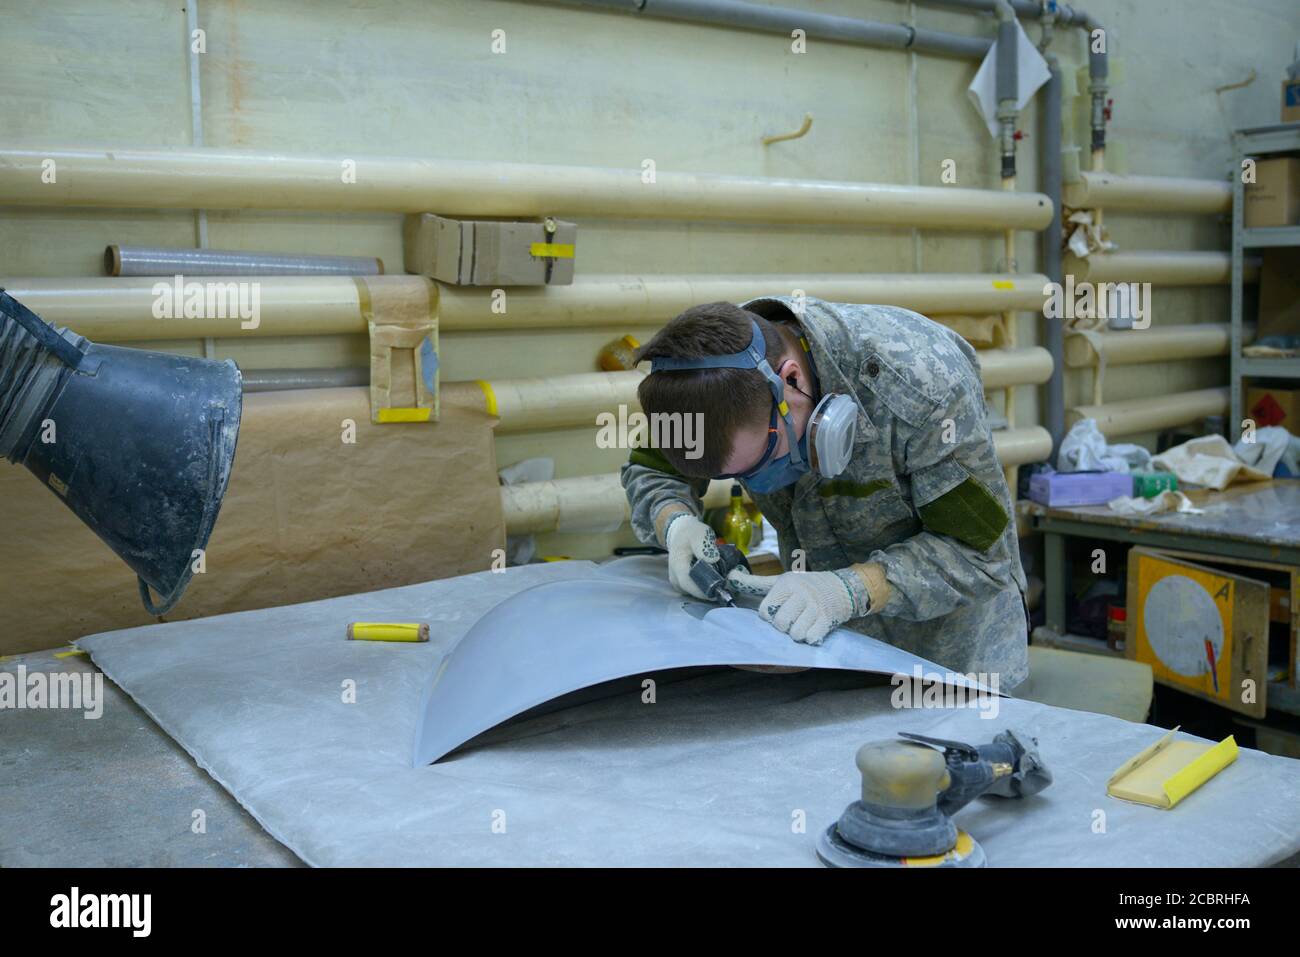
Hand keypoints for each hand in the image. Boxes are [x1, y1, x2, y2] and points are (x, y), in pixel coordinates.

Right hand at [664, 513, 719, 599]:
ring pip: (693, 593)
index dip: (702, 590)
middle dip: (708, 592)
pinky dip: (705, 588)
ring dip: (707, 590)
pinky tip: (714, 582)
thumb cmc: (690, 533)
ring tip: (721, 583)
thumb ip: (703, 545)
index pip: (687, 582)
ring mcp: (678, 582)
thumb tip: (712, 559)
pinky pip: (694, 591)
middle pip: (691, 591)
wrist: (681, 534)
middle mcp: (674, 576)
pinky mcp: (683, 584)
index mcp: (677, 564)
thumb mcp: (698, 533)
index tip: (718, 589)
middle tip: (725, 587)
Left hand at [727, 569, 865, 644]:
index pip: (765, 610)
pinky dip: (810, 638)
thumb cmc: (806, 585)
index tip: (777, 611)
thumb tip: (731, 577)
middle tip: (790, 620)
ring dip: (796, 634)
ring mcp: (815, 607)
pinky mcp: (828, 619)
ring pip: (795, 634)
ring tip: (801, 625)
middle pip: (780, 623)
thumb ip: (756, 582)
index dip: (768, 616)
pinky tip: (812, 629)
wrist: (843, 586)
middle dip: (783, 627)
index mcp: (787, 584)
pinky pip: (811, 638)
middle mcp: (801, 594)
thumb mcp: (782, 580)